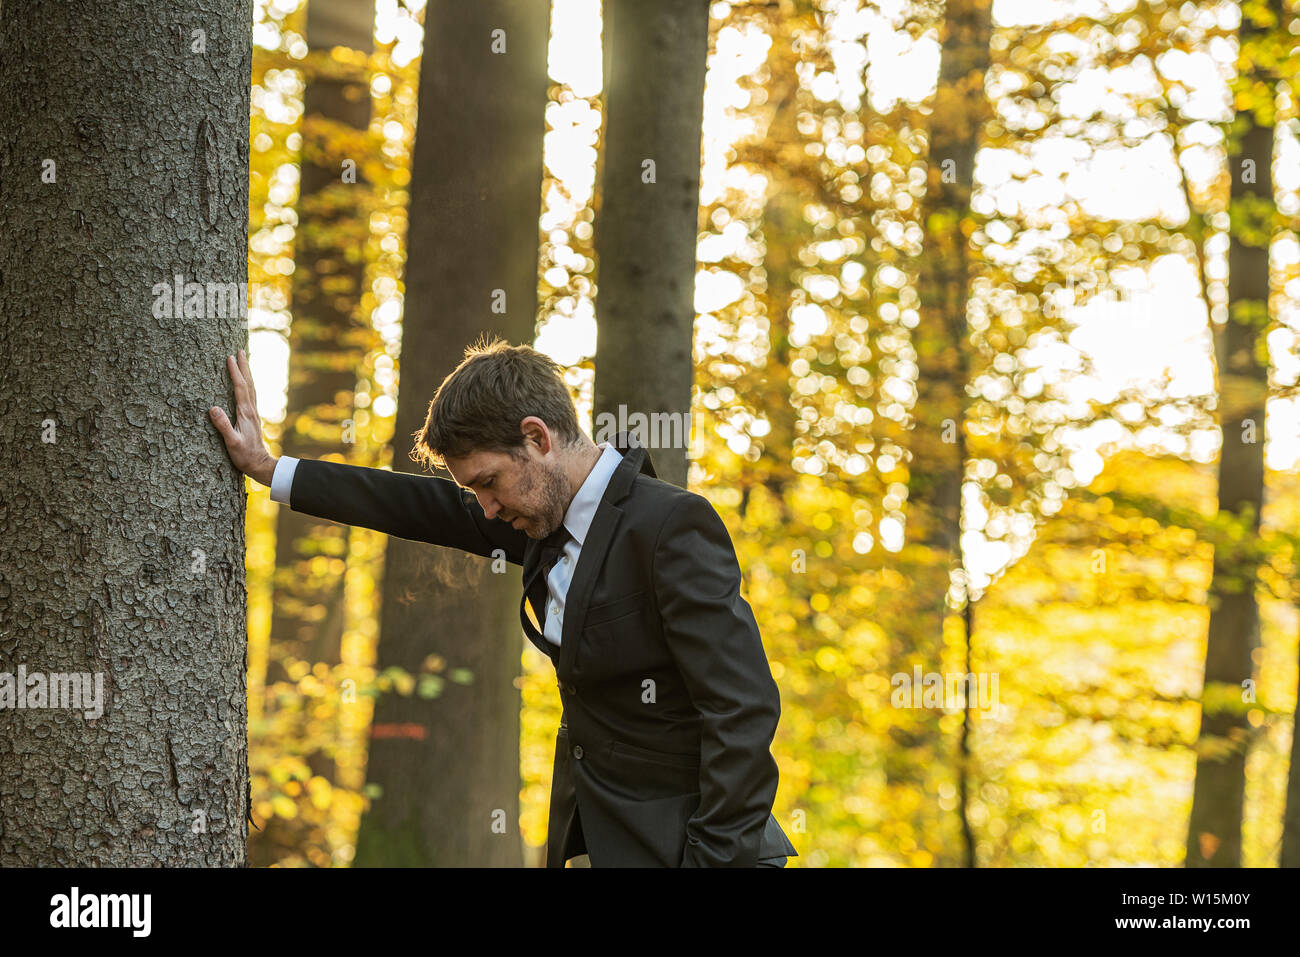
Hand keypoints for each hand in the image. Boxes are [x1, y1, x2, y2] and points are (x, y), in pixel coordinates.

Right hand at [209, 349, 276, 486]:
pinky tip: (245, 384)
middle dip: (243, 366)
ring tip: (243, 361)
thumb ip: (223, 426)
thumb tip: (213, 408)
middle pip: (249, 383)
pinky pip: (250, 395)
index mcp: (245, 413)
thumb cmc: (245, 455)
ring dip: (247, 373)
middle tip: (239, 350)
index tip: (230, 357)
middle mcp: (251, 410)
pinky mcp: (252, 417)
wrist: (260, 464)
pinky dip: (247, 384)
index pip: (240, 387)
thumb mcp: (231, 443)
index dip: (235, 372)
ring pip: (251, 388)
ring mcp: (253, 413)